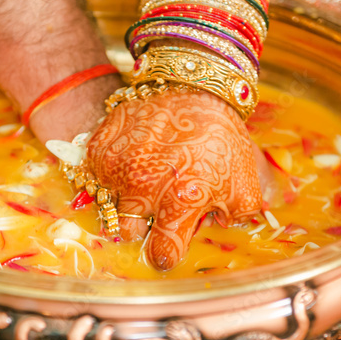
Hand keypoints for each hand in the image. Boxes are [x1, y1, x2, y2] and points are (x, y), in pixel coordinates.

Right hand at [85, 88, 263, 269]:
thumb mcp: (243, 180)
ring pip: (110, 205)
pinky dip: (113, 174)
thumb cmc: (219, 138)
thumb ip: (236, 215)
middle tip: (157, 205)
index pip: (162, 253)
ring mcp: (116, 170)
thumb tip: (219, 228)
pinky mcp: (99, 151)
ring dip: (126, 198)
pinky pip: (97, 178)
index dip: (166, 253)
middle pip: (127, 232)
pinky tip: (134, 159)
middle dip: (141, 224)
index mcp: (180, 203)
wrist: (191, 86)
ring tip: (147, 176)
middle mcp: (142, 190)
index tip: (167, 247)